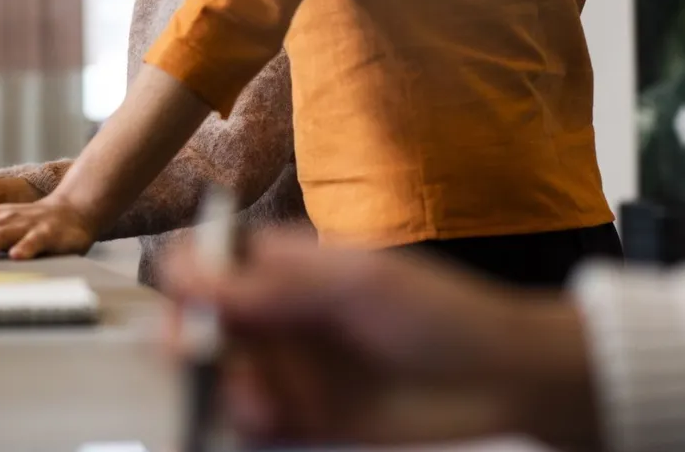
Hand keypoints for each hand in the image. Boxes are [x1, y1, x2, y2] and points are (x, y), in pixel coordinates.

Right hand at [164, 231, 599, 450]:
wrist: (497, 378)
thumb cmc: (438, 311)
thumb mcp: (355, 285)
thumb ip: (273, 285)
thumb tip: (193, 274)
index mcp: (289, 265)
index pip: (216, 261)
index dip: (191, 275)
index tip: (187, 295)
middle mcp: (281, 315)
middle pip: (207, 322)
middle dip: (191, 336)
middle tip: (192, 350)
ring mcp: (292, 368)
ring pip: (223, 376)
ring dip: (221, 385)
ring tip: (253, 395)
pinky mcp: (306, 419)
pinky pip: (252, 423)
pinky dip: (247, 423)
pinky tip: (268, 417)